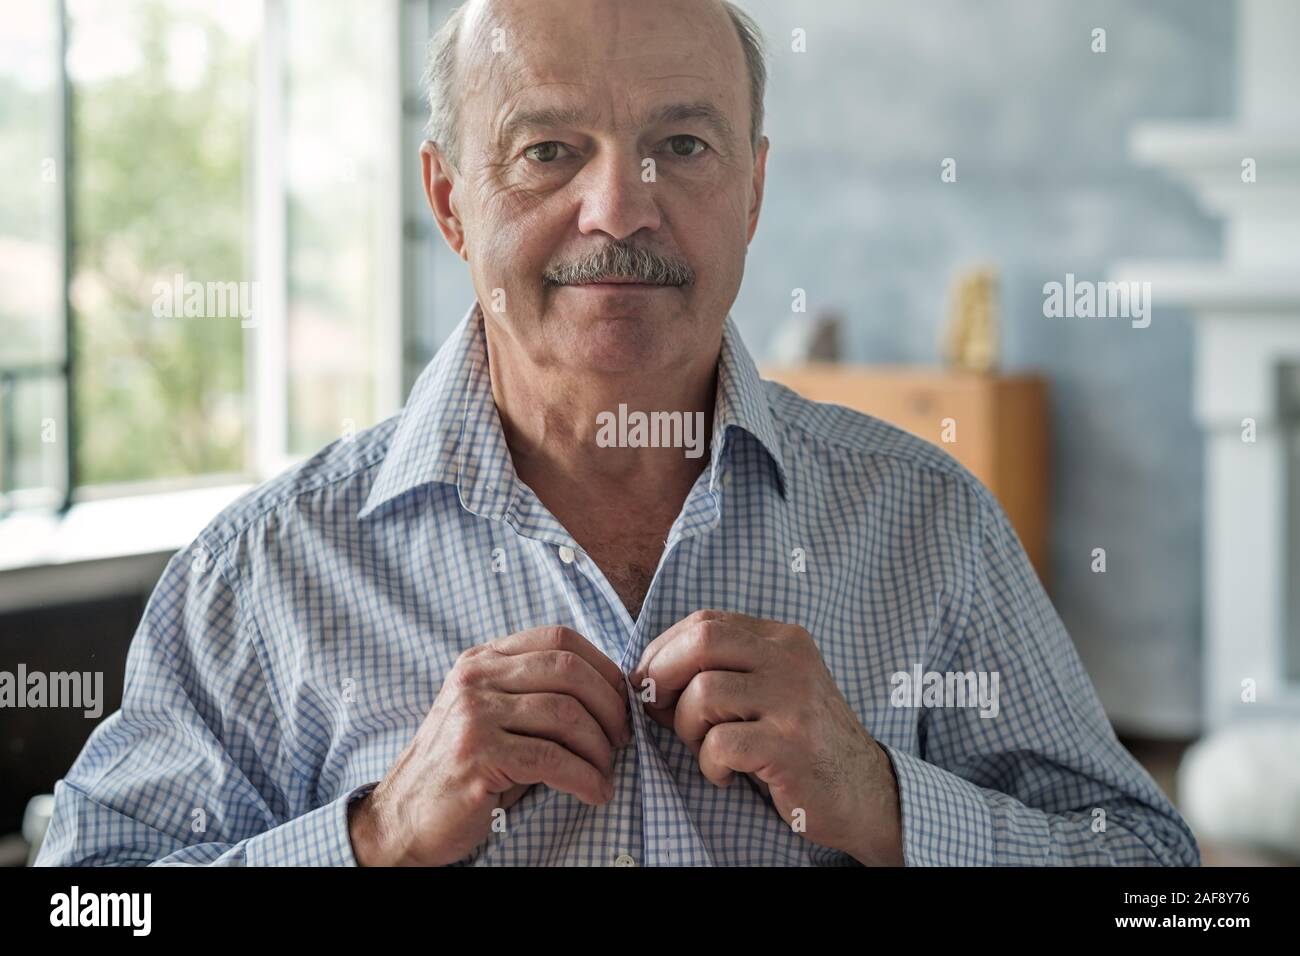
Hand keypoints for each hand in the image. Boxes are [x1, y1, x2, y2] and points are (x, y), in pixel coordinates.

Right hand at [349, 626, 630, 865]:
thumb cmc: (461, 768)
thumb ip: (533, 692)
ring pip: (565, 715)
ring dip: (600, 748)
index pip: (558, 638)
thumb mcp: (490, 714)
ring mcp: (473, 715)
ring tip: (607, 770)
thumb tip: (609, 691)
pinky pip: (552, 760)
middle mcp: (475, 679)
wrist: (403, 816)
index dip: (602, 666)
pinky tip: (596, 792)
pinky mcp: (478, 756)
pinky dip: (585, 778)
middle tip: (622, 738)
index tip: (622, 698)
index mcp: (482, 660)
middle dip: (610, 706)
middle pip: (568, 671)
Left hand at [630, 609, 902, 864]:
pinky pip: (719, 744)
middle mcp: (790, 660)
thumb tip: (646, 675)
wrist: (864, 791)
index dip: (663, 650)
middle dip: (662, 676)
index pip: (705, 622)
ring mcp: (793, 702)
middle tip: (658, 710)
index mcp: (782, 638)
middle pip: (700, 641)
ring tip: (706, 748)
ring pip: (703, 693)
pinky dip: (709, 764)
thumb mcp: (769, 689)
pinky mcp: (790, 746)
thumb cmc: (799, 741)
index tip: (650, 682)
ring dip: (686, 727)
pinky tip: (726, 774)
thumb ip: (721, 670)